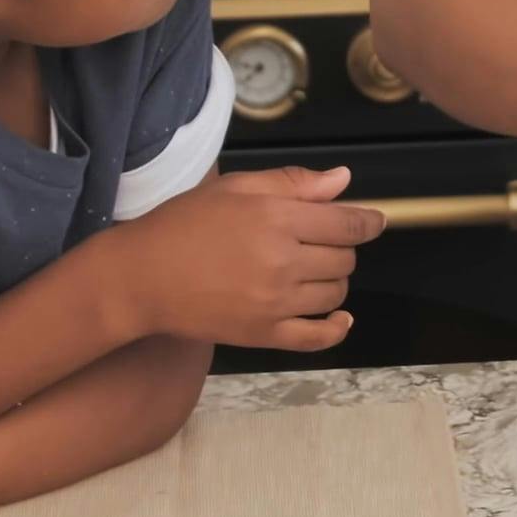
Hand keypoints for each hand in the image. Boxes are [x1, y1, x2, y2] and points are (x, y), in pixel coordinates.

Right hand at [104, 166, 384, 351]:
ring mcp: (276, 302)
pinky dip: (336, 327)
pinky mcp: (265, 334)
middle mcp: (283, 261)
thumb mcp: (235, 188)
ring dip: (334, 280)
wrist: (142, 277)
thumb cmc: (184, 224)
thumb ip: (293, 183)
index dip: (368, 222)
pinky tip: (339, 317)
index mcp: (277, 218)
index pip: (347, 223)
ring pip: (335, 293)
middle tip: (318, 242)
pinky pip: (317, 336)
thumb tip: (344, 180)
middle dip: (341, 247)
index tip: (373, 221)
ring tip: (312, 270)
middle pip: (344, 258)